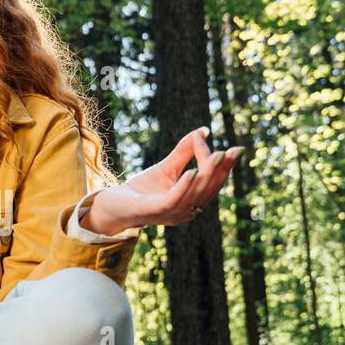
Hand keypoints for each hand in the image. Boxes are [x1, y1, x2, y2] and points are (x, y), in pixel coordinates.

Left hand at [80, 127, 243, 234]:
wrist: (113, 205)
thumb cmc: (142, 189)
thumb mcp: (167, 167)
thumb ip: (184, 151)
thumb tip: (204, 131)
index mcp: (192, 202)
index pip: (212, 184)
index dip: (223, 167)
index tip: (231, 148)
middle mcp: (186, 211)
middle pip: (209, 190)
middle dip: (221, 170)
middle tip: (230, 151)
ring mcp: (172, 213)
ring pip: (195, 194)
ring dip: (207, 175)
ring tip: (216, 155)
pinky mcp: (155, 211)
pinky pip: (174, 200)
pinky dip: (184, 186)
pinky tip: (191, 171)